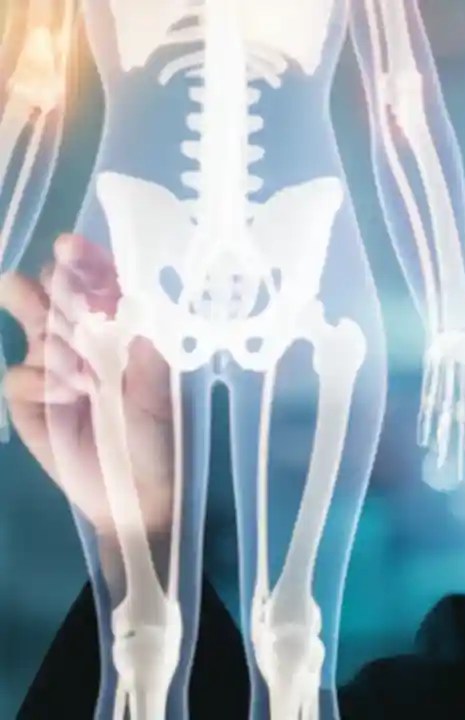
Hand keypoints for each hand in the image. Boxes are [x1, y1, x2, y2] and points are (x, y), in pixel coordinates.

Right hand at [0, 234, 175, 540]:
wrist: (135, 491)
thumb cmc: (158, 431)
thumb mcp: (160, 383)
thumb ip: (142, 339)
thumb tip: (129, 291)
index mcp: (119, 326)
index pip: (98, 281)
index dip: (85, 262)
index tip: (71, 247)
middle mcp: (80, 336)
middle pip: (55, 292)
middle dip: (57, 284)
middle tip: (63, 284)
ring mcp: (50, 363)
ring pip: (33, 324)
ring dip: (47, 328)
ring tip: (62, 341)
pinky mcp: (28, 397)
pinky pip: (20, 375)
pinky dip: (41, 382)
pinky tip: (68, 398)